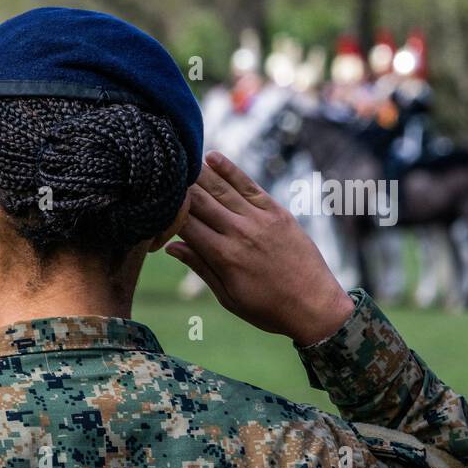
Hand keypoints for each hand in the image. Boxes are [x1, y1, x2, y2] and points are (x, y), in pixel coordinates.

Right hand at [165, 151, 354, 346]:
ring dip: (198, 173)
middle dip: (178, 187)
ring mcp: (260, 220)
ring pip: (222, 189)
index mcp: (223, 257)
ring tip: (180, 159)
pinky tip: (213, 157)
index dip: (166, 210)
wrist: (315, 306)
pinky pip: (249, 186)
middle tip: (160, 172)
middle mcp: (239, 233)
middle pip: (199, 202)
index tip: (152, 199)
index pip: (185, 224)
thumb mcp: (227, 297)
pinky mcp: (277, 212)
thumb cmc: (267, 309)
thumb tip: (171, 246)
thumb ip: (200, 267)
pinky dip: (230, 170)